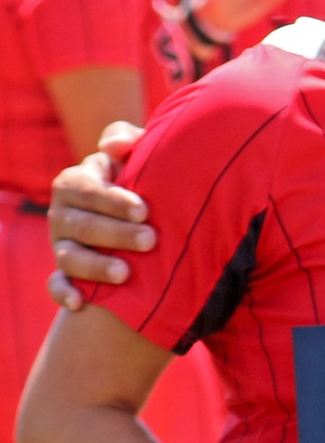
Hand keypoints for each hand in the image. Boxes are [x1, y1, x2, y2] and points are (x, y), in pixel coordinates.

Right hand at [46, 124, 151, 308]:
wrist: (141, 211)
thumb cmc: (139, 174)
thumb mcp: (135, 152)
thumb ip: (125, 139)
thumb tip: (114, 148)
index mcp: (76, 182)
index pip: (86, 190)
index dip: (113, 200)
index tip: (145, 209)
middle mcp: (62, 213)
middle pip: (81, 226)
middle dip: (115, 234)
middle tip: (151, 240)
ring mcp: (61, 244)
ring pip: (69, 257)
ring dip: (94, 267)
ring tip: (126, 274)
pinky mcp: (65, 271)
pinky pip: (56, 285)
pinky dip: (64, 294)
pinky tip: (82, 303)